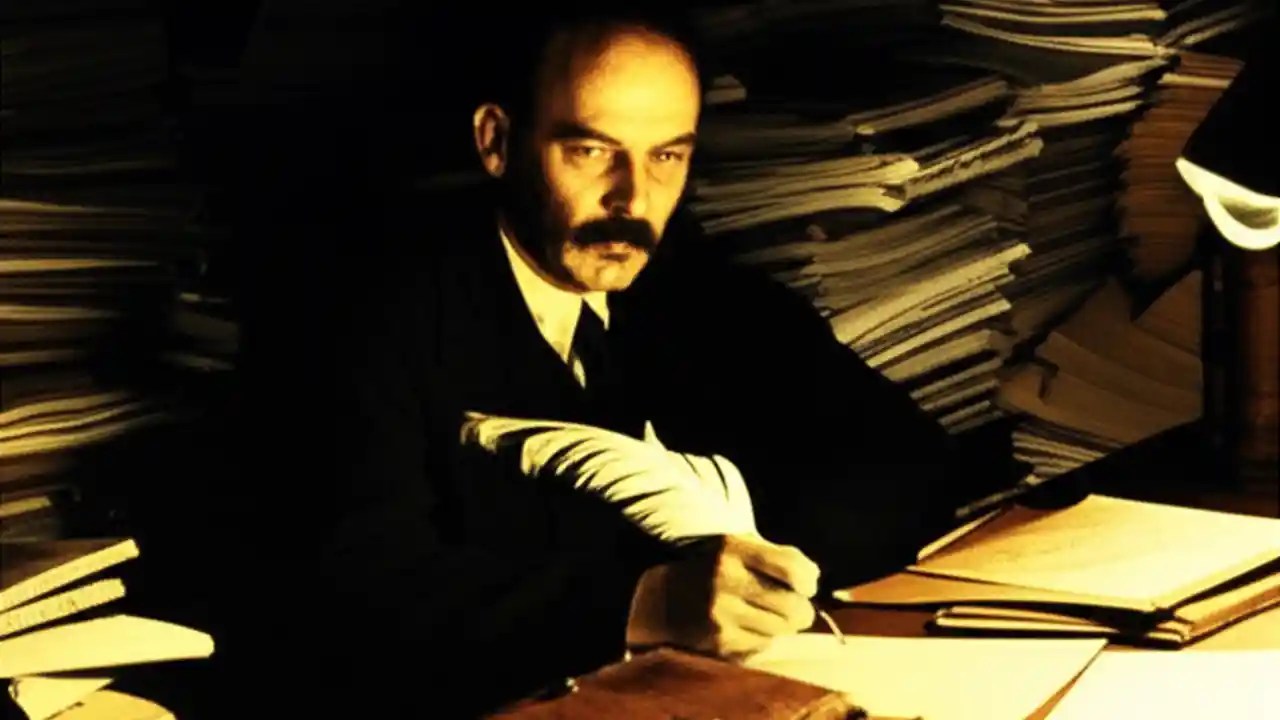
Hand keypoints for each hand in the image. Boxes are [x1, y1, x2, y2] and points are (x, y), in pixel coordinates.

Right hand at [625, 534, 819, 658]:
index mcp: (732, 549)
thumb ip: (779, 556)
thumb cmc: (713, 569)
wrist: (662, 599)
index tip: (806, 586)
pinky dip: (765, 639)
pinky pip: (764, 646)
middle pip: (792, 605)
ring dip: (784, 626)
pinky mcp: (719, 641)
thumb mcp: (739, 548)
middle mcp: (725, 580)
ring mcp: (720, 614)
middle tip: (797, 609)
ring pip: (781, 629)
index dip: (807, 581)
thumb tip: (814, 577)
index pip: (791, 567)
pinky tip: (749, 629)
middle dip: (802, 610)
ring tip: (771, 618)